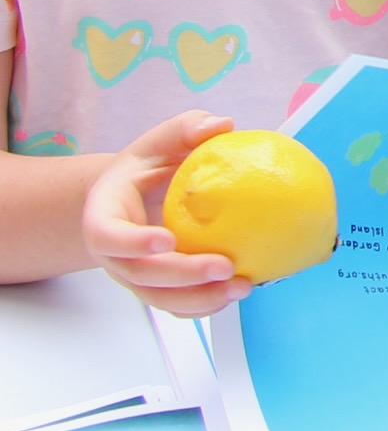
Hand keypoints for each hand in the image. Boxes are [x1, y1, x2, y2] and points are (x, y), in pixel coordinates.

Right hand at [83, 112, 250, 317]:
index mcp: (104, 215)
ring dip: (199, 300)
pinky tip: (238, 292)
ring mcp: (135, 275)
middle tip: (224, 266)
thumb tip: (221, 125)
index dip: (131, 242)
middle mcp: (114, 253)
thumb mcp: (161, 142)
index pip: (107, 234)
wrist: (136, 199)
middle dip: (181, 276)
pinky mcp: (159, 288)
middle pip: (139, 275)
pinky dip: (205, 305)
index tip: (167, 239)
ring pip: (159, 299)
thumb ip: (186, 129)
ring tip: (241, 287)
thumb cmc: (149, 167)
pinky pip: (177, 305)